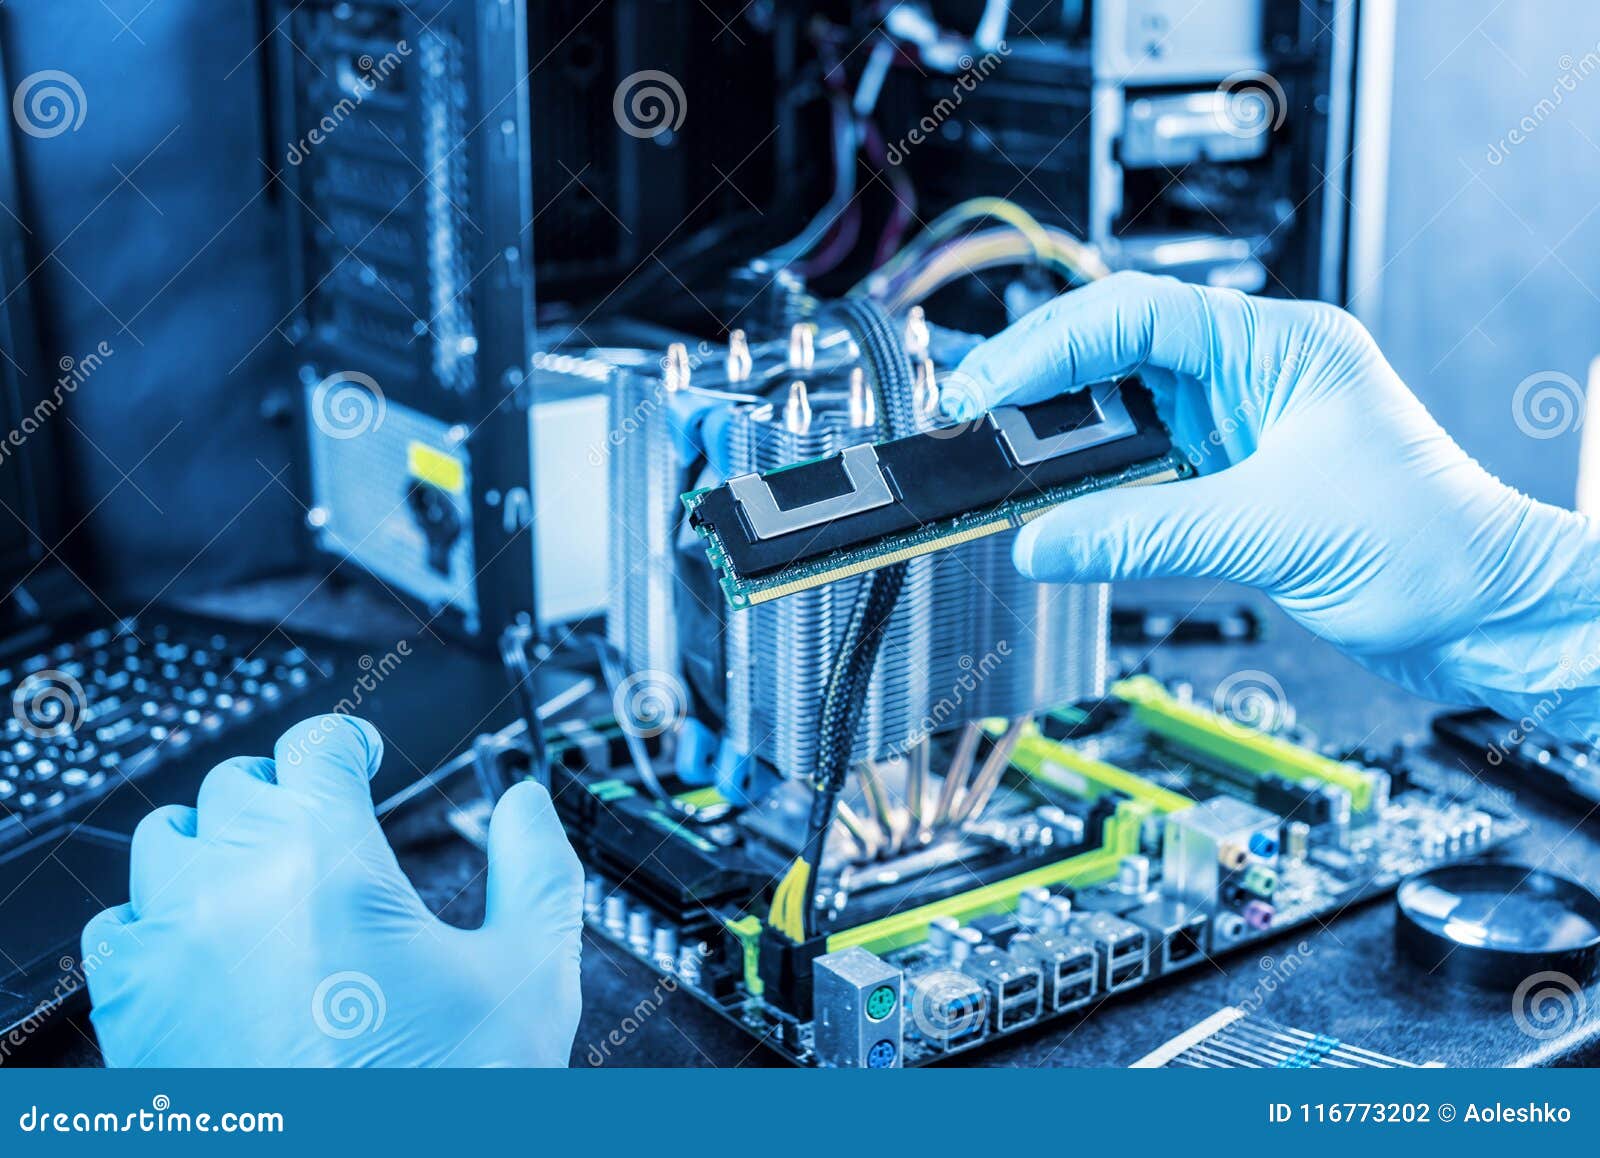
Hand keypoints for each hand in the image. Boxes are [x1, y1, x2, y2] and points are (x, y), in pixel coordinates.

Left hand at [82, 716, 582, 1066]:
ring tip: (264, 879)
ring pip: (167, 841)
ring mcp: (170, 954)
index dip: (347, 740)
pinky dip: (160, 919)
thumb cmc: (440, 1104)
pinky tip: (210, 949)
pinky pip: (118, 926)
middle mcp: (231, 891)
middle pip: (238, 783)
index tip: (359, 755)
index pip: (313, 744)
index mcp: (328, 862)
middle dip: (288, 792)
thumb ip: (536, 870)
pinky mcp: (132, 1017)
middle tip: (328, 827)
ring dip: (216, 842)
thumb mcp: (529, 978)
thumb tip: (526, 806)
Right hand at [947, 272, 1599, 742]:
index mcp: (1278, 346)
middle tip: (969, 421)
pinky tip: (1057, 500)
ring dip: (1061, 432)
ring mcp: (1240, 424)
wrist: (1489, 617)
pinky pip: (1140, 463)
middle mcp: (1254, 373)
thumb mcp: (1272, 533)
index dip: (1048, 347)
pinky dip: (1092, 481)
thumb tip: (1041, 540)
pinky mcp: (1232, 477)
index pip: (1136, 315)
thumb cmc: (1434, 549)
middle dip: (1037, 380)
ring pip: (1122, 405)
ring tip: (998, 459)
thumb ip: (1143, 534)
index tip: (987, 391)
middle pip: (1115, 349)